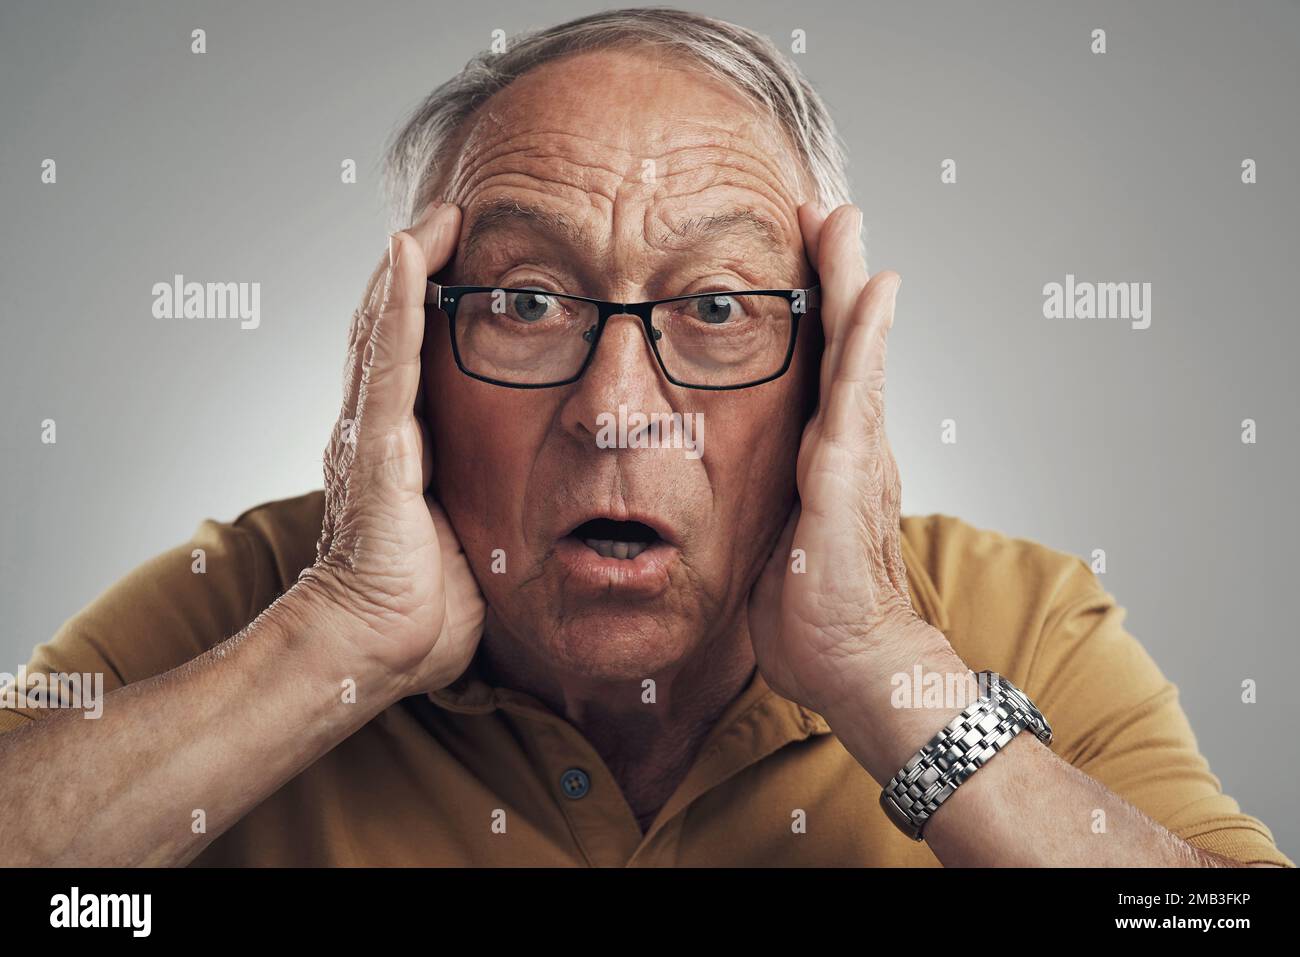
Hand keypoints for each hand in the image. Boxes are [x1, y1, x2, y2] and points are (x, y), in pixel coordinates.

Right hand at [297, 200, 485, 697]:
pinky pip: (389, 358)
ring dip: (409, 266)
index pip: (413, 360)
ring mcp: (371, 433)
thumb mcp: (471, 539)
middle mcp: (377, 430)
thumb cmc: (421, 610)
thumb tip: (541, 501)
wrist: (373, 651)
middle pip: (393, 330)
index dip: (429, 309)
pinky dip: (396, 299)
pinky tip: (409, 248)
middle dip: (418, 269)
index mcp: (400, 451)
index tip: (463, 265)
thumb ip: (488, 504)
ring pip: (385, 329)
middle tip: (451, 215)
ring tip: (435, 212)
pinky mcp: (376, 445)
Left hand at [747, 203, 955, 718]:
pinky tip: (874, 289)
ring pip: (854, 350)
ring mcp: (856, 454)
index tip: (800, 256)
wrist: (854, 665)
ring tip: (844, 218)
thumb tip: (729, 487)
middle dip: (836, 272)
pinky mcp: (850, 474)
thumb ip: (763, 501)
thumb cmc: (811, 615)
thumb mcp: (773, 542)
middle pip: (843, 342)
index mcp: (827, 460)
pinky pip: (858, 391)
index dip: (815, 313)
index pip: (821, 370)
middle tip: (828, 207)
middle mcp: (849, 445)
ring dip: (849, 280)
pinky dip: (866, 336)